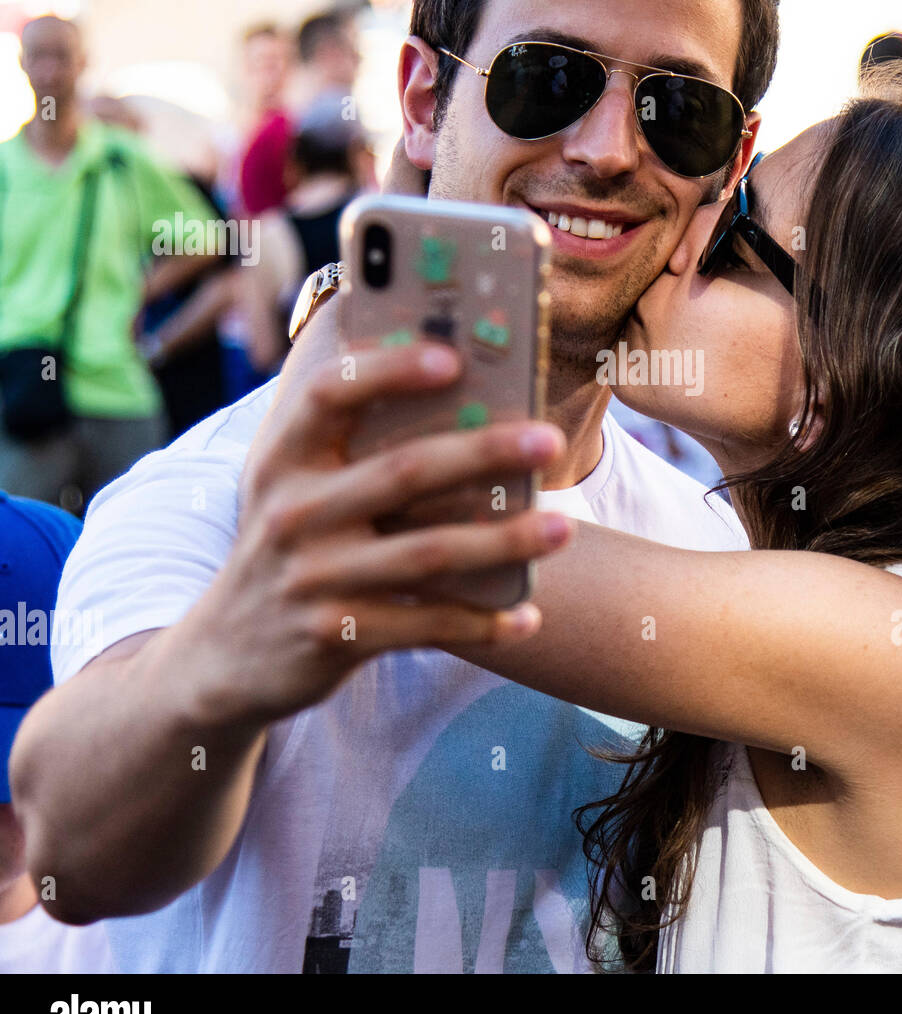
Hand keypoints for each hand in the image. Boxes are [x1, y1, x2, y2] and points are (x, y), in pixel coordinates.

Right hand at [180, 339, 571, 728]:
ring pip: (428, 553)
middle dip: (485, 452)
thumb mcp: (299, 490)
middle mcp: (293, 512)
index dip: (390, 372)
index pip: (331, 396)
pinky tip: (527, 617)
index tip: (453, 358)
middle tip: (549, 440)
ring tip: (563, 529)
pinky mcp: (333, 635)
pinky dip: (482, 623)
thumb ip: (356, 451)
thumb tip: (465, 402)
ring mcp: (312, 577)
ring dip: (504, 541)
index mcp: (285, 459)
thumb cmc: (292, 547)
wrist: (225, 655)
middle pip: (404, 472)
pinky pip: (425, 625)